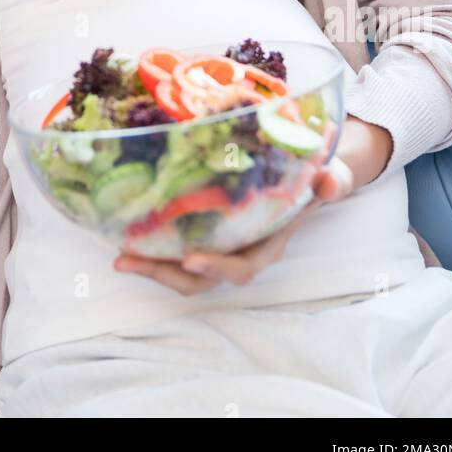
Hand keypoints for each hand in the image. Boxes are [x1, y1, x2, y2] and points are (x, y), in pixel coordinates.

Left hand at [113, 156, 354, 294]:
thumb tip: (330, 181)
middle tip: (129, 260)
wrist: (310, 172)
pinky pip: (175, 248)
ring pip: (182, 271)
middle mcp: (240, 253)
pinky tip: (124, 234)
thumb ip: (332, 180)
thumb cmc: (318, 175)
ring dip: (150, 266)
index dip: (217, 267)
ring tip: (119, 257)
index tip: (191, 259)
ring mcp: (220, 245)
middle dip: (164, 273)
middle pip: (200, 279)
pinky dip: (151, 247)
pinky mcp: (205, 232)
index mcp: (267, 245)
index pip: (240, 267)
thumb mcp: (330, 174)